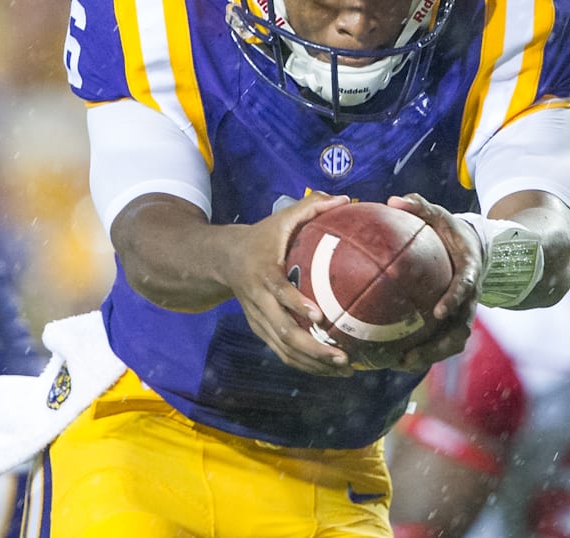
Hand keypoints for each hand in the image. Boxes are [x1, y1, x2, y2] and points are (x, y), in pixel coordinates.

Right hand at [227, 191, 354, 376]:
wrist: (222, 260)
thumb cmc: (261, 237)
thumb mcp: (281, 218)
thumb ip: (311, 207)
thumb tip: (346, 199)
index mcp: (262, 273)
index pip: (279, 291)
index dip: (296, 304)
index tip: (318, 314)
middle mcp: (257, 301)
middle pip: (282, 330)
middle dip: (312, 348)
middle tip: (342, 356)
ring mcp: (257, 319)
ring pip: (283, 348)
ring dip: (313, 362)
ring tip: (344, 368)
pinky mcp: (260, 329)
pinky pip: (282, 352)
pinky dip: (305, 364)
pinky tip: (330, 370)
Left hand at [385, 193, 480, 369]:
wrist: (475, 249)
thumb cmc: (451, 232)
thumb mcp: (440, 215)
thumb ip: (420, 206)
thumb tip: (394, 200)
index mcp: (470, 271)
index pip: (467, 287)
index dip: (455, 300)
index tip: (439, 312)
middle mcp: (470, 298)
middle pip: (461, 329)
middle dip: (439, 346)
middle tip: (412, 355)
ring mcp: (464, 314)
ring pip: (453, 343)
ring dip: (430, 356)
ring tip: (401, 363)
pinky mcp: (454, 322)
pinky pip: (442, 343)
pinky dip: (424, 353)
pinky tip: (397, 358)